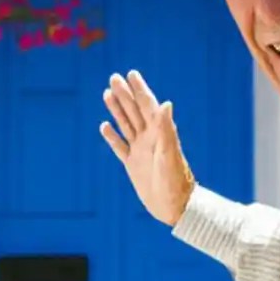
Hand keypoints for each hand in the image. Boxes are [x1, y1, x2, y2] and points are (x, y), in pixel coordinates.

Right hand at [99, 70, 195, 226]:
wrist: (175, 207)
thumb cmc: (175, 181)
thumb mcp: (169, 154)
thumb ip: (166, 129)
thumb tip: (166, 103)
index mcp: (159, 133)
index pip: (148, 105)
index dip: (140, 89)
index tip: (131, 73)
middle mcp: (149, 138)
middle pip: (134, 111)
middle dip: (124, 94)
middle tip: (114, 77)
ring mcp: (140, 150)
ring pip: (125, 125)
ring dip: (116, 109)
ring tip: (107, 93)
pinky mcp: (132, 164)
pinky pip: (119, 147)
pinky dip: (111, 136)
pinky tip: (104, 126)